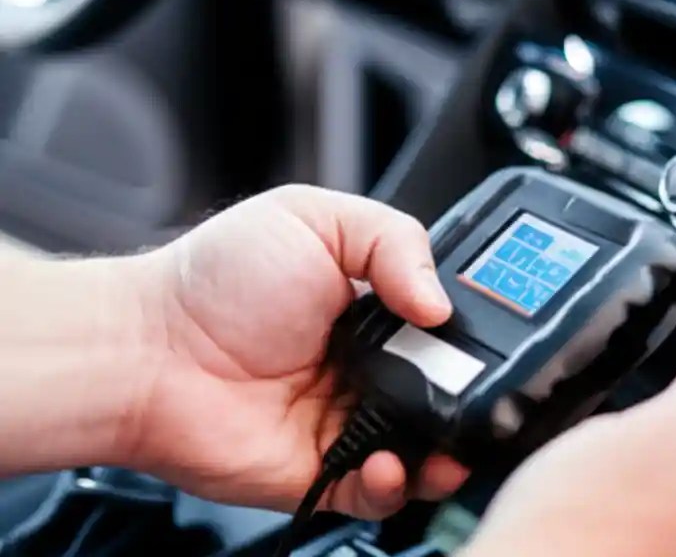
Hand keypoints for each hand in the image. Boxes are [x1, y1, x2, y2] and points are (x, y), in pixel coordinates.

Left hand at [124, 185, 467, 516]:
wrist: (145, 348)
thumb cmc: (215, 281)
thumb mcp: (315, 218)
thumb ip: (396, 242)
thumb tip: (444, 303)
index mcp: (372, 310)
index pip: (447, 328)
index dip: (474, 336)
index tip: (492, 337)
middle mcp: (366, 369)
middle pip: (446, 392)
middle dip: (470, 398)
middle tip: (469, 390)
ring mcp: (346, 424)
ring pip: (423, 449)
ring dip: (446, 452)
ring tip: (445, 442)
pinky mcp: (322, 474)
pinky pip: (378, 495)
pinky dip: (397, 486)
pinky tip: (391, 463)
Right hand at [462, 329, 675, 556]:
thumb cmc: (586, 545)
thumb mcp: (664, 434)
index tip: (646, 426)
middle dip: (638, 462)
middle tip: (603, 474)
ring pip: (635, 510)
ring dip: (602, 496)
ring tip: (573, 507)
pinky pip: (600, 540)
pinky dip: (580, 532)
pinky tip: (559, 534)